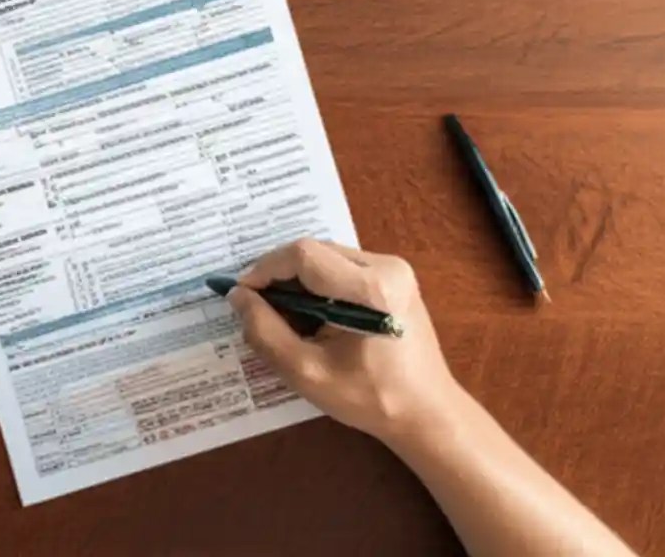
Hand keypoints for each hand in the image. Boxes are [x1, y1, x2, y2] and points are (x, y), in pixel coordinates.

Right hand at [228, 239, 458, 442]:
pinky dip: (318, 285)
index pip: (303, 255)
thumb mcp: (306, 372)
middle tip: (259, 310)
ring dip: (298, 281)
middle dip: (279, 276)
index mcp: (372, 288)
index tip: (241, 295)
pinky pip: (342, 267)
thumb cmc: (370, 398)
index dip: (264, 269)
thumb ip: (266, 331)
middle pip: (314, 252)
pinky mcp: (395, 277)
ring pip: (326, 258)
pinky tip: (313, 317)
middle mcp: (388, 266)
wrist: (427, 413)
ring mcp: (395, 269)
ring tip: (285, 318)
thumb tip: (238, 297)